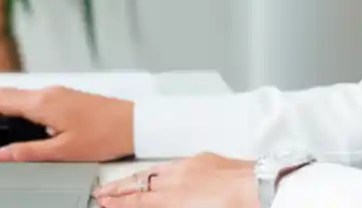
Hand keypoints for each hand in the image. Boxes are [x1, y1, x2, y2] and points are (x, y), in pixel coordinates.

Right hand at [0, 86, 133, 161]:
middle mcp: (47, 92)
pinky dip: (11, 105)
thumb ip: (29, 152)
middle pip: (4, 93)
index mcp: (43, 103)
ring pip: (16, 94)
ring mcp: (56, 93)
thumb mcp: (63, 151)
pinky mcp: (63, 97)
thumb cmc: (105, 135)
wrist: (134, 123)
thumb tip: (2, 154)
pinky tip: (10, 117)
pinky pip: (28, 97)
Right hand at [93, 153, 256, 207]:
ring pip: (154, 171)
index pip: (138, 201)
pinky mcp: (203, 158)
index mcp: (174, 199)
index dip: (118, 203)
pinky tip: (158, 174)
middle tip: (101, 193)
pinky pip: (173, 164)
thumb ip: (167, 205)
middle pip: (139, 184)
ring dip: (135, 179)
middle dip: (117, 189)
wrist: (260, 188)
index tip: (103, 204)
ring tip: (121, 183)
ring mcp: (189, 166)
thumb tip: (154, 201)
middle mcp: (177, 180)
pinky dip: (159, 170)